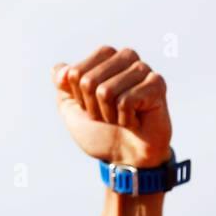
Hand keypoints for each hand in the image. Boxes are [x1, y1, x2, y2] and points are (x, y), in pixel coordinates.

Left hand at [53, 46, 171, 168]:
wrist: (124, 157)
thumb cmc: (100, 131)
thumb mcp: (71, 109)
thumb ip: (62, 86)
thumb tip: (58, 69)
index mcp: (105, 58)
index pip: (75, 72)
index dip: (78, 98)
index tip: (92, 107)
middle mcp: (125, 58)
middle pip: (89, 81)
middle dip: (93, 107)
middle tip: (109, 115)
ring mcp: (143, 69)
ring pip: (106, 91)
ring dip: (109, 115)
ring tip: (122, 118)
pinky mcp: (157, 84)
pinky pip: (126, 101)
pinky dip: (125, 119)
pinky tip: (136, 121)